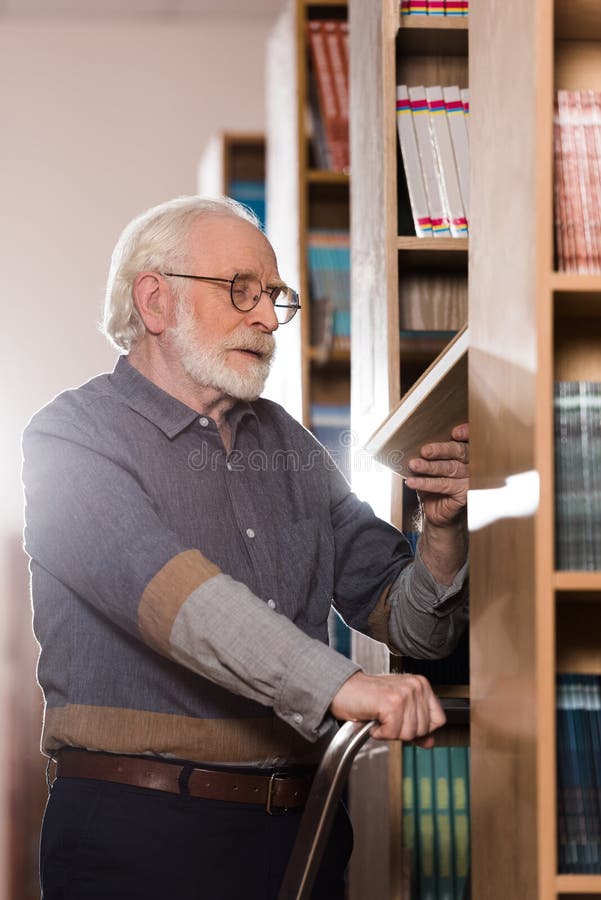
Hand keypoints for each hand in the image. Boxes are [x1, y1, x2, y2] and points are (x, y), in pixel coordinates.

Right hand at [330, 671, 445, 747]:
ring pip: (409, 734)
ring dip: (390, 732)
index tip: (405, 723)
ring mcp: (404, 693)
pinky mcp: (391, 703)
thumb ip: (417, 726)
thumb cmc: (368, 698)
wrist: (343, 691)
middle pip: (423, 730)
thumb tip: (430, 742)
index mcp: (421, 684)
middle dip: (402, 731)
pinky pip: (393, 733)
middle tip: (387, 719)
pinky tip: (374, 720)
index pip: (439, 719)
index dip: (422, 729)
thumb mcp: (398, 711)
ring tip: (380, 718)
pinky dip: (380, 733)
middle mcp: (415, 686)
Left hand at [405, 423, 468, 527]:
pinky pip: (444, 485)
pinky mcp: (464, 493)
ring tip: (414, 465)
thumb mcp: (433, 463)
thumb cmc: (435, 484)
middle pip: (460, 452)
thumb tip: (413, 441)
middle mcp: (472, 464)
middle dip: (441, 450)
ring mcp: (470, 479)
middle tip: (425, 451)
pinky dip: (425, 483)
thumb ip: (431, 451)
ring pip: (450, 468)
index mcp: (466, 451)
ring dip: (429, 466)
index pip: (470, 438)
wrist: (436, 510)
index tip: (455, 433)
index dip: (466, 433)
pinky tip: (413, 481)